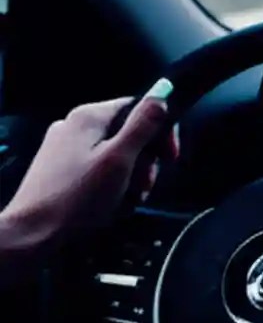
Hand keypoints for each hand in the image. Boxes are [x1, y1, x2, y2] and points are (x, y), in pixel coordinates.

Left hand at [0, 81, 176, 273]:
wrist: (32, 234)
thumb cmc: (79, 196)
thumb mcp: (120, 159)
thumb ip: (143, 124)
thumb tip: (163, 89)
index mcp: (89, 116)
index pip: (139, 108)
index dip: (161, 132)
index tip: (170, 158)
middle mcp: (74, 125)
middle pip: (129, 133)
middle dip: (144, 161)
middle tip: (142, 186)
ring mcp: (63, 147)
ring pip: (115, 154)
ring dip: (130, 177)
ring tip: (125, 200)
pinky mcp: (58, 169)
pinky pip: (97, 168)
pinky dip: (110, 184)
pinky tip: (109, 203)